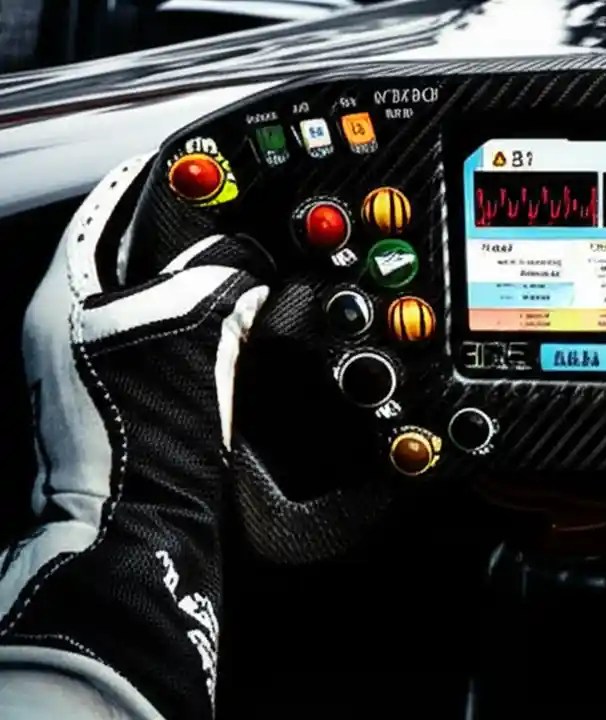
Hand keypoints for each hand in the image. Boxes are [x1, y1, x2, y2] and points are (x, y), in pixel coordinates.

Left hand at [0, 153, 270, 719]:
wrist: (143, 530)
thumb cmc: (144, 433)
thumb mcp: (189, 329)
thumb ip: (220, 276)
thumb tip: (245, 261)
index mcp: (60, 302)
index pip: (103, 215)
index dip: (152, 185)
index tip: (192, 168)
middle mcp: (65, 335)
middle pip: (130, 261)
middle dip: (185, 241)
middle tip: (233, 224)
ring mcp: (90, 375)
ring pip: (152, 306)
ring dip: (199, 289)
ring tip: (242, 277)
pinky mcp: (125, 407)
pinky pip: (167, 347)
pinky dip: (202, 332)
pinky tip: (234, 335)